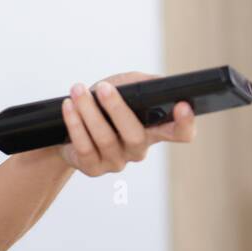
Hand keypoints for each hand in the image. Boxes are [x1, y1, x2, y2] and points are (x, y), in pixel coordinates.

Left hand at [58, 71, 196, 175]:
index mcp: (153, 130)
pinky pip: (85, 147)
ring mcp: (116, 161)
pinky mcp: (93, 168)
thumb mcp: (123, 88)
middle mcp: (137, 149)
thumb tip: (156, 83)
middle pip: (135, 135)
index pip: (179, 133)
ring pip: (105, 139)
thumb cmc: (102, 107)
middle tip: (103, 88)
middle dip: (118, 109)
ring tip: (78, 91)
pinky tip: (68, 107)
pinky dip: (75, 124)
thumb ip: (141, 83)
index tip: (182, 105)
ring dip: (89, 112)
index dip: (185, 123)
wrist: (66, 130)